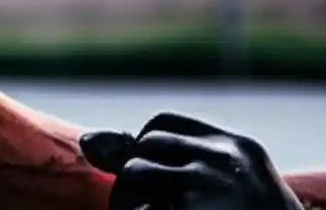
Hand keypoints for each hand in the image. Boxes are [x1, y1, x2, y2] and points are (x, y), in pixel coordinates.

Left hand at [81, 112, 302, 209]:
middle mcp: (226, 159)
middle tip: (143, 208)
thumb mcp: (217, 184)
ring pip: (134, 172)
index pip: (163, 123)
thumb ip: (161, 162)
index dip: (145, 148)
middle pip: (145, 144)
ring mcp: (211, 185)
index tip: (155, 180)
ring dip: (125, 200)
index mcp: (237, 147)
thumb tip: (88, 141)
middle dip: (132, 176)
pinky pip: (140, 208)